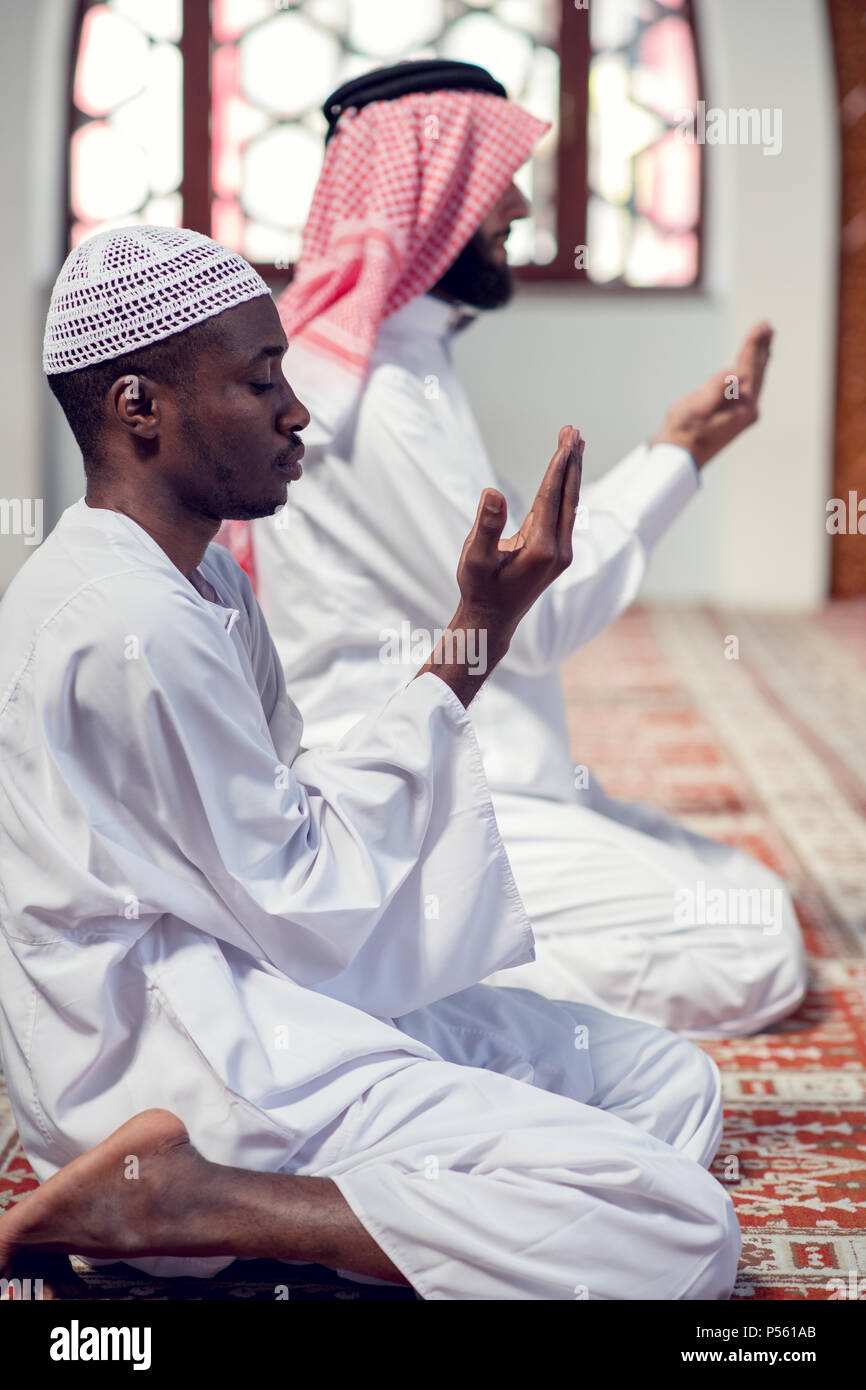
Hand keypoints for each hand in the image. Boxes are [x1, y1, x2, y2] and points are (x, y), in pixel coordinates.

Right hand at [416, 427, 583, 706]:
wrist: (492, 621)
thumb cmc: (479, 590)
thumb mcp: (474, 560)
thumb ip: (485, 526)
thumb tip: (492, 493)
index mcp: (542, 550)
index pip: (552, 498)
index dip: (558, 466)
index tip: (567, 439)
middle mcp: (558, 551)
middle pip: (569, 497)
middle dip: (571, 462)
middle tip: (574, 430)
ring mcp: (560, 554)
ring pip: (569, 504)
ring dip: (570, 473)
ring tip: (574, 443)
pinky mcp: (556, 554)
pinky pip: (563, 514)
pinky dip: (564, 490)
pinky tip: (563, 475)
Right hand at [651, 322, 772, 468]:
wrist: (678, 457)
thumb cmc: (684, 432)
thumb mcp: (697, 408)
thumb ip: (717, 388)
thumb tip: (735, 372)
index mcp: (742, 406)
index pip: (749, 368)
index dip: (754, 345)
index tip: (762, 325)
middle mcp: (747, 409)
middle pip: (757, 371)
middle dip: (762, 348)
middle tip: (768, 326)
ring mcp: (742, 413)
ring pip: (755, 379)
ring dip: (759, 358)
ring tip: (766, 341)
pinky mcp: (733, 415)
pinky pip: (747, 387)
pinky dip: (751, 371)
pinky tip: (749, 368)